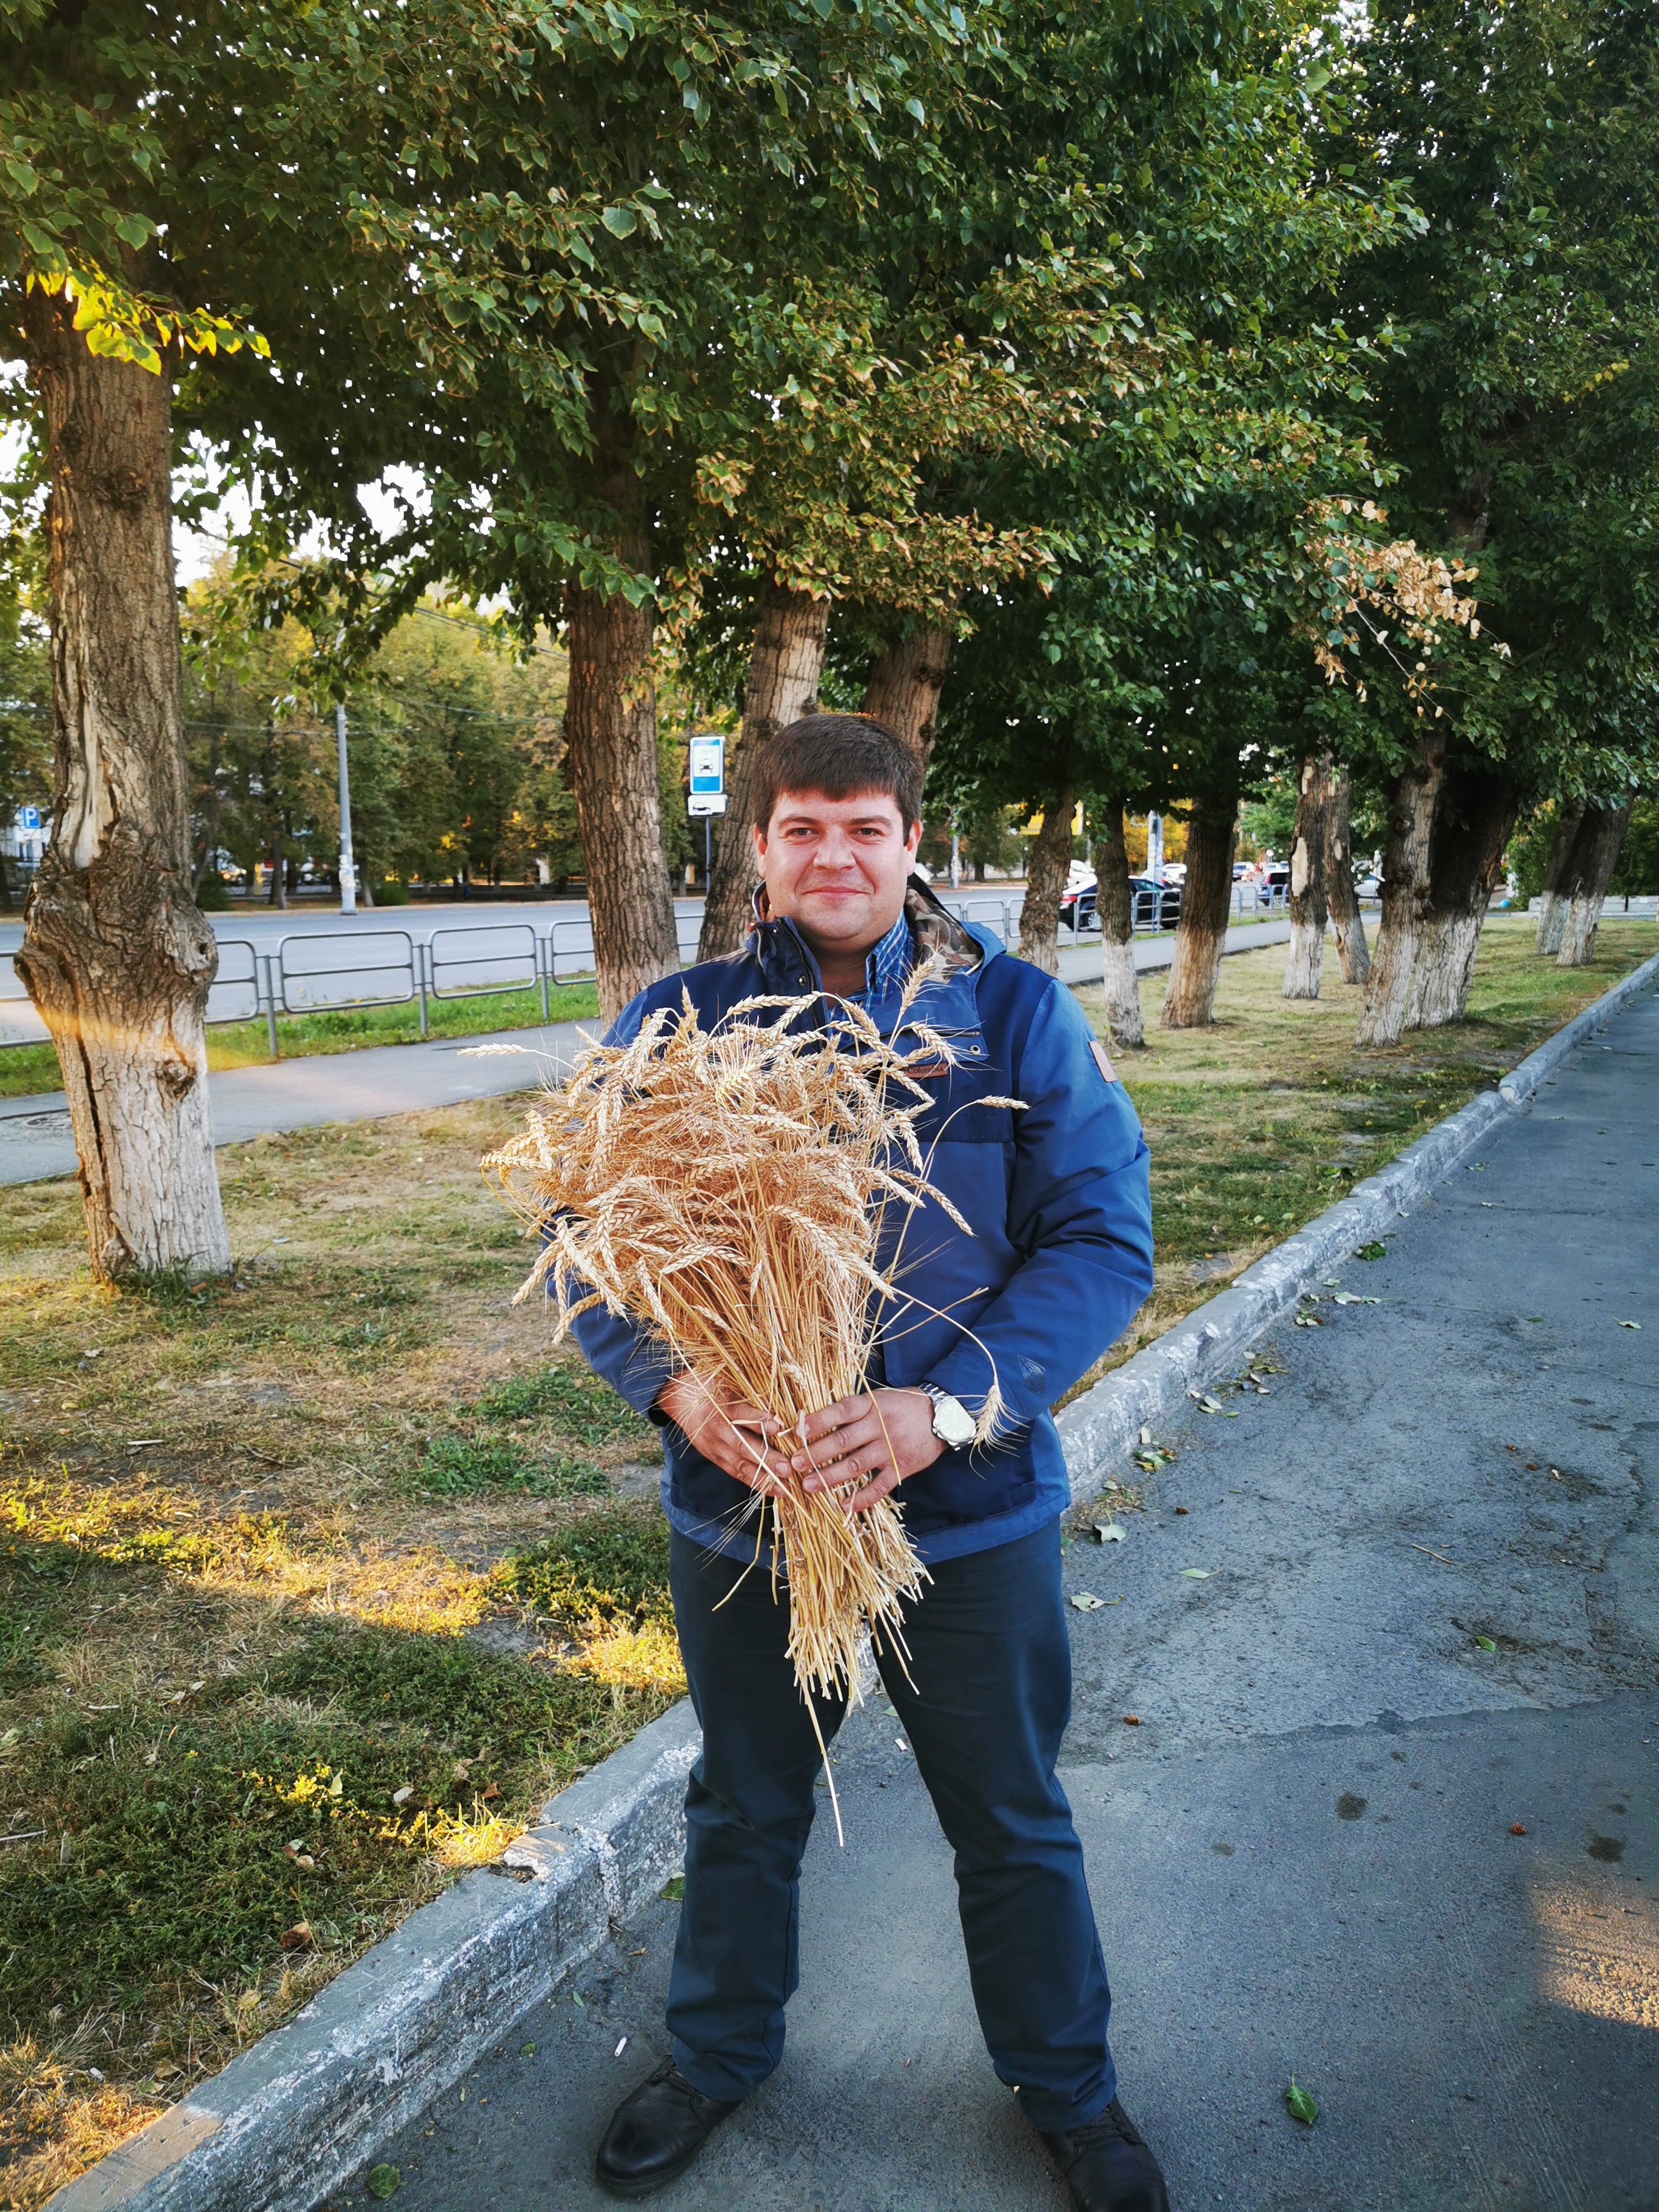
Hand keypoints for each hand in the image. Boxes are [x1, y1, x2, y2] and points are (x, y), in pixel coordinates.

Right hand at [657, 1373, 792, 1492]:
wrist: (682, 1401)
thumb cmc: (713, 1388)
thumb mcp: (728, 1383)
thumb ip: (750, 1396)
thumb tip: (780, 1407)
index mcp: (721, 1406)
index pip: (741, 1413)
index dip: (758, 1420)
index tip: (778, 1426)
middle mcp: (717, 1429)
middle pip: (742, 1446)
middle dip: (766, 1459)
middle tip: (787, 1468)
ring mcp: (714, 1446)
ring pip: (739, 1465)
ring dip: (763, 1478)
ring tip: (783, 1488)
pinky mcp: (714, 1458)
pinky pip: (735, 1472)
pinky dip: (754, 1482)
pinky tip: (771, 1489)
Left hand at [789, 1388, 942, 1513]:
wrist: (942, 1416)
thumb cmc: (902, 1406)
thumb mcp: (878, 1398)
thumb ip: (852, 1410)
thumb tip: (814, 1422)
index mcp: (872, 1405)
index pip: (841, 1411)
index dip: (818, 1421)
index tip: (797, 1432)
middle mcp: (880, 1426)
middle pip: (844, 1440)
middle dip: (816, 1453)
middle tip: (794, 1464)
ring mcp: (891, 1449)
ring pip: (856, 1465)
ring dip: (830, 1477)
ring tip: (809, 1485)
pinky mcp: (901, 1468)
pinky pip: (879, 1487)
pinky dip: (861, 1498)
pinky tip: (843, 1506)